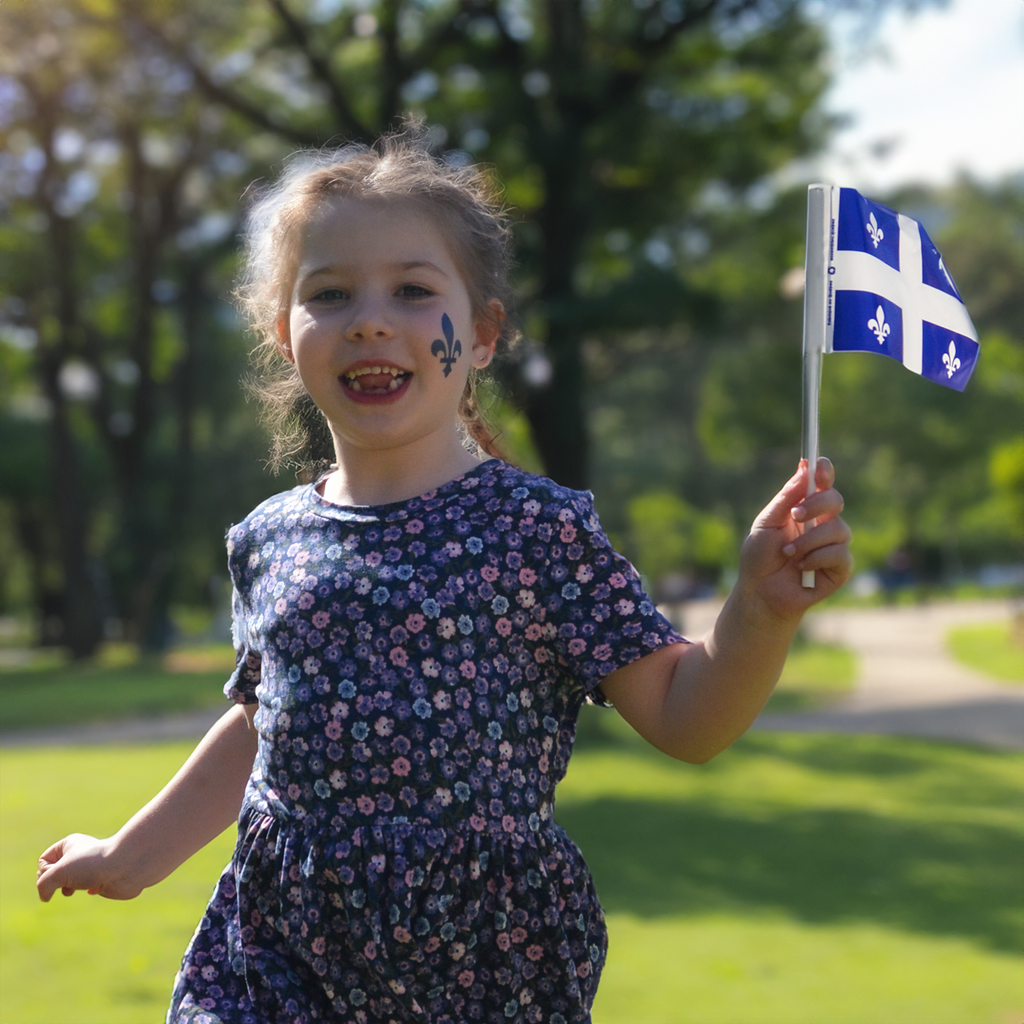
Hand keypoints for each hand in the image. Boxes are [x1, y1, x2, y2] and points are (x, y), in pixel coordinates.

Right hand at [36, 833, 142, 901]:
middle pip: (56, 872)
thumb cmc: (92, 864)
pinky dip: (89, 890)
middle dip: (56, 882)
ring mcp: (92, 866)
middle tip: (66, 883)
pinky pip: (88, 887)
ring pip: (71, 881)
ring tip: (74, 889)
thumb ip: (43, 885)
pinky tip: (96, 888)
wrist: (126, 867)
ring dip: (69, 888)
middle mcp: (81, 853)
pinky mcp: (103, 877)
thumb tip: (46, 897)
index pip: (44, 860)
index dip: (46, 871)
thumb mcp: (57, 873)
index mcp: (70, 844)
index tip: (59, 872)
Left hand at [737, 457, 852, 620]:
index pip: (822, 485)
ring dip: (809, 541)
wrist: (760, 592)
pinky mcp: (840, 568)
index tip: (819, 463)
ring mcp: (834, 546)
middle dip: (817, 505)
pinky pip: (840, 554)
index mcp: (806, 510)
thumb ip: (786, 497)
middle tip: (796, 515)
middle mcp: (823, 524)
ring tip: (788, 553)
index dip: (824, 472)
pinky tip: (801, 567)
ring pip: (838, 529)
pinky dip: (817, 558)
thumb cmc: (760, 557)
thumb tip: (804, 467)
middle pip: (836, 501)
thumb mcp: (767, 522)